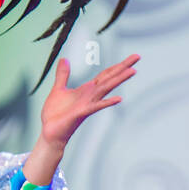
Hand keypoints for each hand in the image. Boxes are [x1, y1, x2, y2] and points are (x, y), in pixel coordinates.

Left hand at [22, 53, 138, 184]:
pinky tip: (119, 99)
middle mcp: (91, 96)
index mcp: (87, 90)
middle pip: (110, 78)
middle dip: (123, 67)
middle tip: (137, 57)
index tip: (131, 58)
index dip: (117, 66)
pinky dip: (107, 102)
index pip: (105, 75)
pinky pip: (96, 107)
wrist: (51, 132)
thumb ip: (63, 74)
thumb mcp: (58, 89)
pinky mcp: (81, 113)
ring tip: (132, 71)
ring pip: (106, 89)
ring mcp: (88, 104)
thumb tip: (64, 59)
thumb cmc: (56, 114)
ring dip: (118, 80)